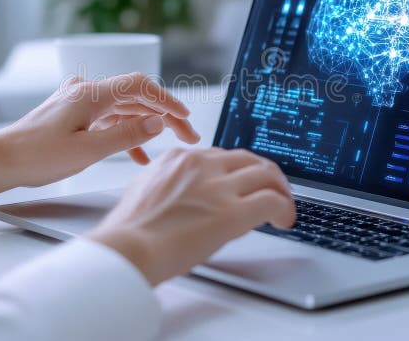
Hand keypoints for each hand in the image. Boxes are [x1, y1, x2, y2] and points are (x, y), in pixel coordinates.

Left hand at [0, 73, 200, 211]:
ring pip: (123, 109)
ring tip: (170, 145)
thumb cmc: (36, 156)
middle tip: (188, 135)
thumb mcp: (88, 150)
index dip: (167, 99)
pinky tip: (138, 154)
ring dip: (147, 125)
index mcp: (90, 94)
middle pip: (135, 97)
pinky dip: (124, 133)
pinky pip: (107, 119)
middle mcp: (85, 91)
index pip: (139, 86)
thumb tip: (159, 123)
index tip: (186, 116)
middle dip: (164, 115)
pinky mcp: (72, 114)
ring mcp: (78, 102)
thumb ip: (127, 134)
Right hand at [87, 147, 295, 285]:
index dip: (238, 173)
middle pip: (248, 159)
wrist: (124, 251)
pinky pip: (272, 201)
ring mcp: (217, 187)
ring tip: (283, 207)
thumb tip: (191, 199)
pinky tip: (284, 221)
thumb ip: (172, 187)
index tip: (243, 186)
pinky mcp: (231, 213)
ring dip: (280, 190)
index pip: (220, 156)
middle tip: (273, 191)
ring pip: (266, 173)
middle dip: (265, 174)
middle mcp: (199, 165)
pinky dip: (285, 209)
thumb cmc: (127, 235)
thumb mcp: (147, 193)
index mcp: (177, 159)